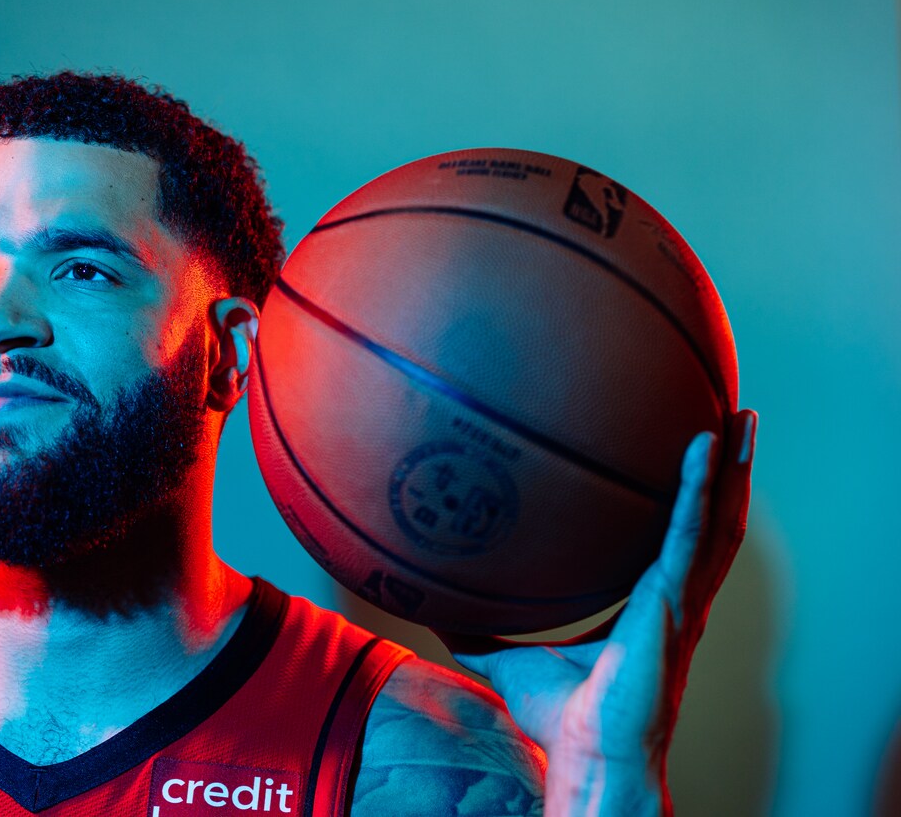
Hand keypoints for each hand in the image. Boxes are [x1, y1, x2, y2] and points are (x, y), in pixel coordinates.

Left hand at [445, 410, 756, 808]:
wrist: (587, 755)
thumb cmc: (560, 718)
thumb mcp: (504, 659)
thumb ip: (474, 630)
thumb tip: (428, 607)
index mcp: (648, 605)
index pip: (678, 540)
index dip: (693, 500)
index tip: (696, 455)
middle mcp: (675, 597)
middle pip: (714, 521)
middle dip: (730, 469)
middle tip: (736, 414)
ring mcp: (681, 601)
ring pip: (718, 522)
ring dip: (731, 467)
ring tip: (741, 416)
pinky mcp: (672, 604)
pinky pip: (689, 536)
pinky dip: (698, 490)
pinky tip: (701, 450)